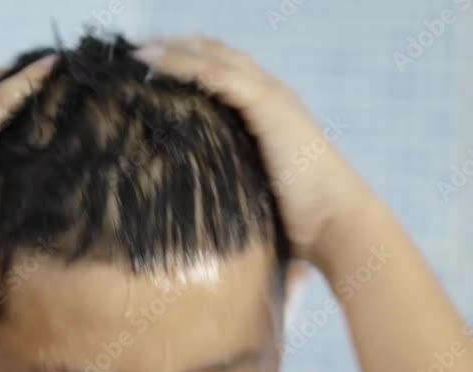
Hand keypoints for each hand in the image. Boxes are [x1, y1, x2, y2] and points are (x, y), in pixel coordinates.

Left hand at [133, 36, 375, 265]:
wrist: (337, 222)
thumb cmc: (303, 222)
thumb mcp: (258, 195)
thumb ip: (235, 187)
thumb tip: (203, 216)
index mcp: (271, 111)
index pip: (225, 72)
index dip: (189, 62)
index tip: (150, 68)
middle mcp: (272, 95)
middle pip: (217, 55)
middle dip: (176, 47)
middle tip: (135, 50)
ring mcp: (272, 97)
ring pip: (214, 57)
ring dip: (172, 50)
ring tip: (136, 50)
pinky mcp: (268, 105)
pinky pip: (216, 75)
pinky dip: (184, 65)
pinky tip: (154, 64)